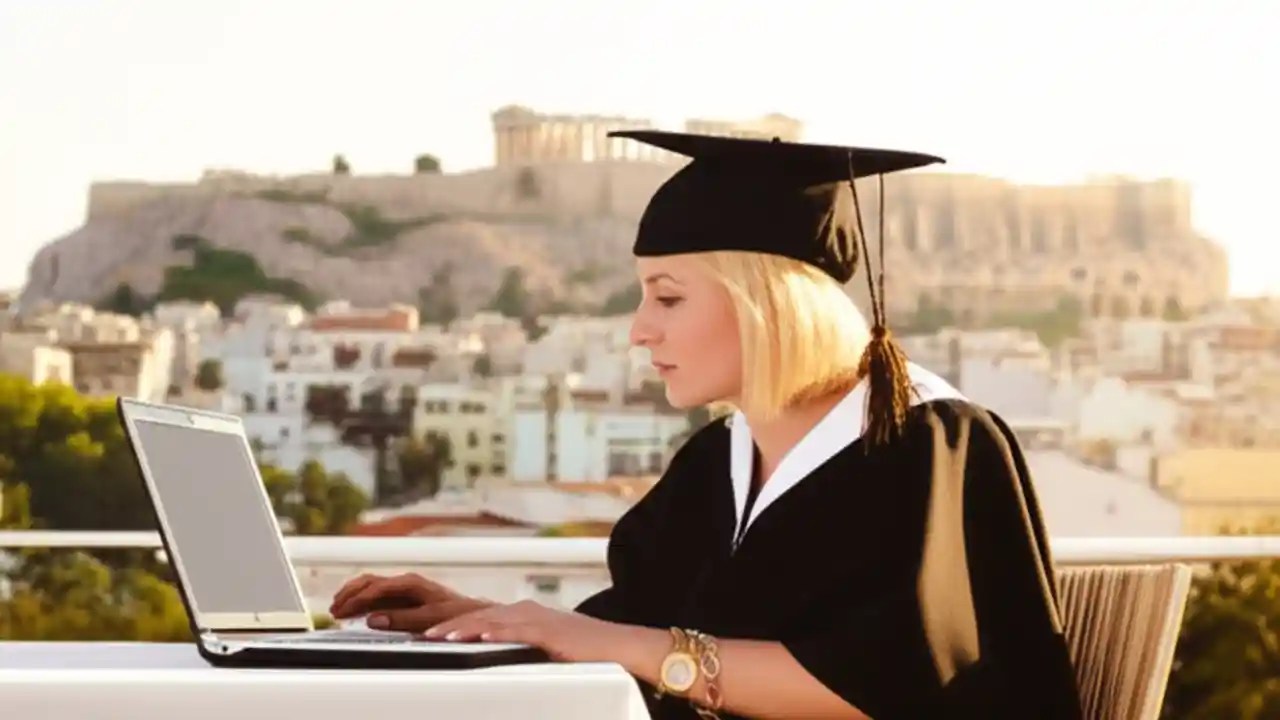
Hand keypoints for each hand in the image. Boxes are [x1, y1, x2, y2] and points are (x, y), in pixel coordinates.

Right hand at [328, 572, 491, 632]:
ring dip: (352, 595)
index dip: (356, 599)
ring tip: (336, 608)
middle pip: (369, 581)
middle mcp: (405, 581)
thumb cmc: (455, 613)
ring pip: (370, 585)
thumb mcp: (429, 618)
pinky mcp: (404, 594)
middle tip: (333, 610)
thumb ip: (401, 618)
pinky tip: (353, 609)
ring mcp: (404, 586)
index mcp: (410, 582)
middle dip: (349, 594)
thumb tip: (373, 619)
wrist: (472, 612)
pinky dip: (361, 599)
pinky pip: (376, 593)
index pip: (376, 587)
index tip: (341, 611)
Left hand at [422, 599, 624, 662]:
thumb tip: (493, 656)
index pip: (479, 616)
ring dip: (463, 628)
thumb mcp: (543, 646)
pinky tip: (479, 636)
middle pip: (478, 614)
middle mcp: (526, 611)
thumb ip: (518, 647)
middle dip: (449, 623)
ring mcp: (537, 619)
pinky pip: (517, 631)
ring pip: (491, 620)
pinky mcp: (549, 632)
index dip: (453, 623)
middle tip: (422, 633)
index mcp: (523, 614)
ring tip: (438, 636)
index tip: (429, 632)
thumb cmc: (583, 650)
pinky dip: (496, 632)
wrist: (617, 645)